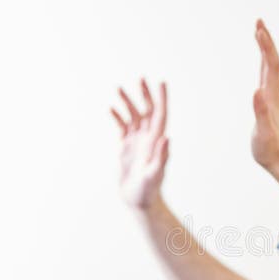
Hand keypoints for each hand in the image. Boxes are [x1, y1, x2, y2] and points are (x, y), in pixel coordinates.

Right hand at [111, 79, 168, 209]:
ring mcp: (136, 142)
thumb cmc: (148, 190)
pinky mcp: (125, 148)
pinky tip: (111, 108)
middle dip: (145, 95)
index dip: (162, 98)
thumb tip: (166, 137)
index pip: (160, 114)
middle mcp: (148, 139)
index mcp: (156, 141)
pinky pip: (122, 127)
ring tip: (119, 89)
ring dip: (128, 102)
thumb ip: (161, 156)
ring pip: (133, 117)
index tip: (161, 82)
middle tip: (141, 78)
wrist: (138, 201)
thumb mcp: (154, 174)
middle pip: (148, 111)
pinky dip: (117, 117)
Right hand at [251, 20, 278, 169]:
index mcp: (274, 96)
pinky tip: (262, 62)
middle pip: (272, 61)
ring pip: (271, 68)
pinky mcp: (270, 104)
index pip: (272, 64)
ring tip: (259, 34)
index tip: (260, 27)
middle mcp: (276, 93)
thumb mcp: (264, 132)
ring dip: (265, 49)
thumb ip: (261, 112)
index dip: (266, 45)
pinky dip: (264, 64)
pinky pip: (268, 78)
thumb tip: (257, 90)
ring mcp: (274, 98)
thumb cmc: (270, 150)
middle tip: (258, 21)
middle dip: (265, 41)